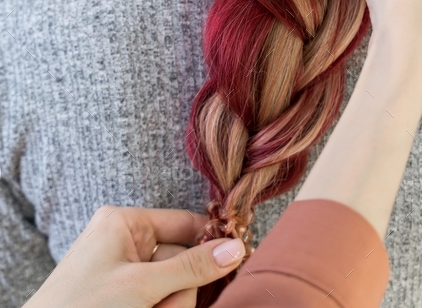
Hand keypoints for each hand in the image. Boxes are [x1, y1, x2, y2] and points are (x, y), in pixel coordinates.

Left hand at [23, 204, 244, 307]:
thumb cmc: (83, 307)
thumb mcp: (142, 286)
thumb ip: (191, 268)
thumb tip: (236, 248)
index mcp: (124, 221)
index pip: (184, 223)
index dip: (210, 241)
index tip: (241, 253)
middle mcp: (124, 240)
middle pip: (180, 260)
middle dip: (179, 290)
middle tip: (162, 306)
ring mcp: (122, 270)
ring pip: (172, 286)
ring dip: (170, 305)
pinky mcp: (121, 296)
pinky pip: (157, 299)